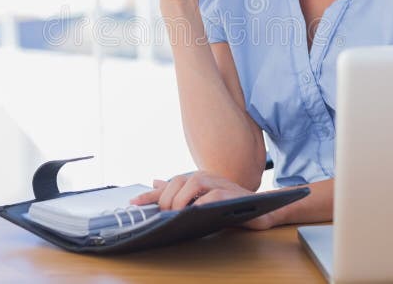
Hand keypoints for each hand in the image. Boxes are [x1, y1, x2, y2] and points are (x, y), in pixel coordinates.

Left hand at [129, 171, 276, 230]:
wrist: (259, 209)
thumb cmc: (227, 205)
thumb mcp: (200, 202)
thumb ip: (179, 193)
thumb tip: (156, 182)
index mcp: (195, 179)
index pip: (168, 185)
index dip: (150, 194)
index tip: (133, 203)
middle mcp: (205, 177)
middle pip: (178, 181)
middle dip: (167, 199)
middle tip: (164, 215)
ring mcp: (218, 182)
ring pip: (193, 184)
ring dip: (181, 200)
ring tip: (177, 214)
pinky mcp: (230, 193)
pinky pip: (212, 195)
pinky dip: (201, 203)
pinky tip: (194, 212)